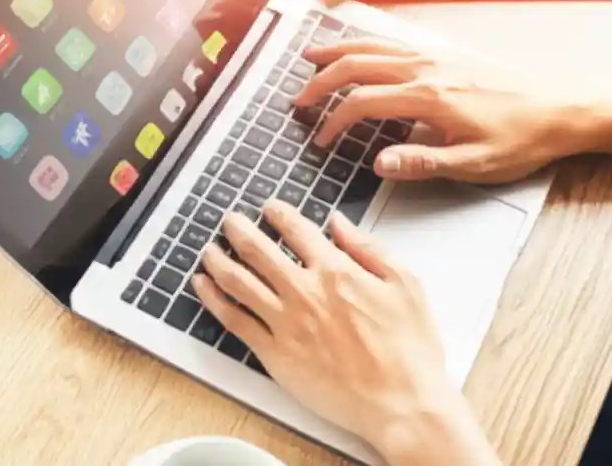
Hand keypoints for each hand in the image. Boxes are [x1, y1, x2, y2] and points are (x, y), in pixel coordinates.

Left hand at [192, 203, 498, 465]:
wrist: (402, 403)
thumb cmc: (409, 350)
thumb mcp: (405, 284)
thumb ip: (369, 247)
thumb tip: (339, 222)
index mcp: (336, 270)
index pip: (296, 228)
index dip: (277, 213)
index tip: (268, 208)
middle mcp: (305, 291)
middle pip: (257, 249)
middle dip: (238, 228)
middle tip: (229, 220)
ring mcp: (286, 322)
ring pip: (237, 281)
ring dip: (218, 260)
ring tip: (209, 250)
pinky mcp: (275, 353)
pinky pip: (234, 320)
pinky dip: (213, 299)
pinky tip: (202, 287)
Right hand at [295, 38, 587, 183]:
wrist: (564, 107)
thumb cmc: (523, 138)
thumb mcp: (476, 164)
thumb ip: (423, 163)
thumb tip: (378, 164)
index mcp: (429, 97)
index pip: (363, 102)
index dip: (334, 122)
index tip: (321, 141)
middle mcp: (426, 68)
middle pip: (358, 64)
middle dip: (321, 81)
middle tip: (298, 100)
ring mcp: (435, 56)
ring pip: (373, 45)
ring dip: (337, 51)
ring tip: (310, 58)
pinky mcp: (445, 54)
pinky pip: (393, 41)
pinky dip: (364, 42)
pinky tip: (357, 48)